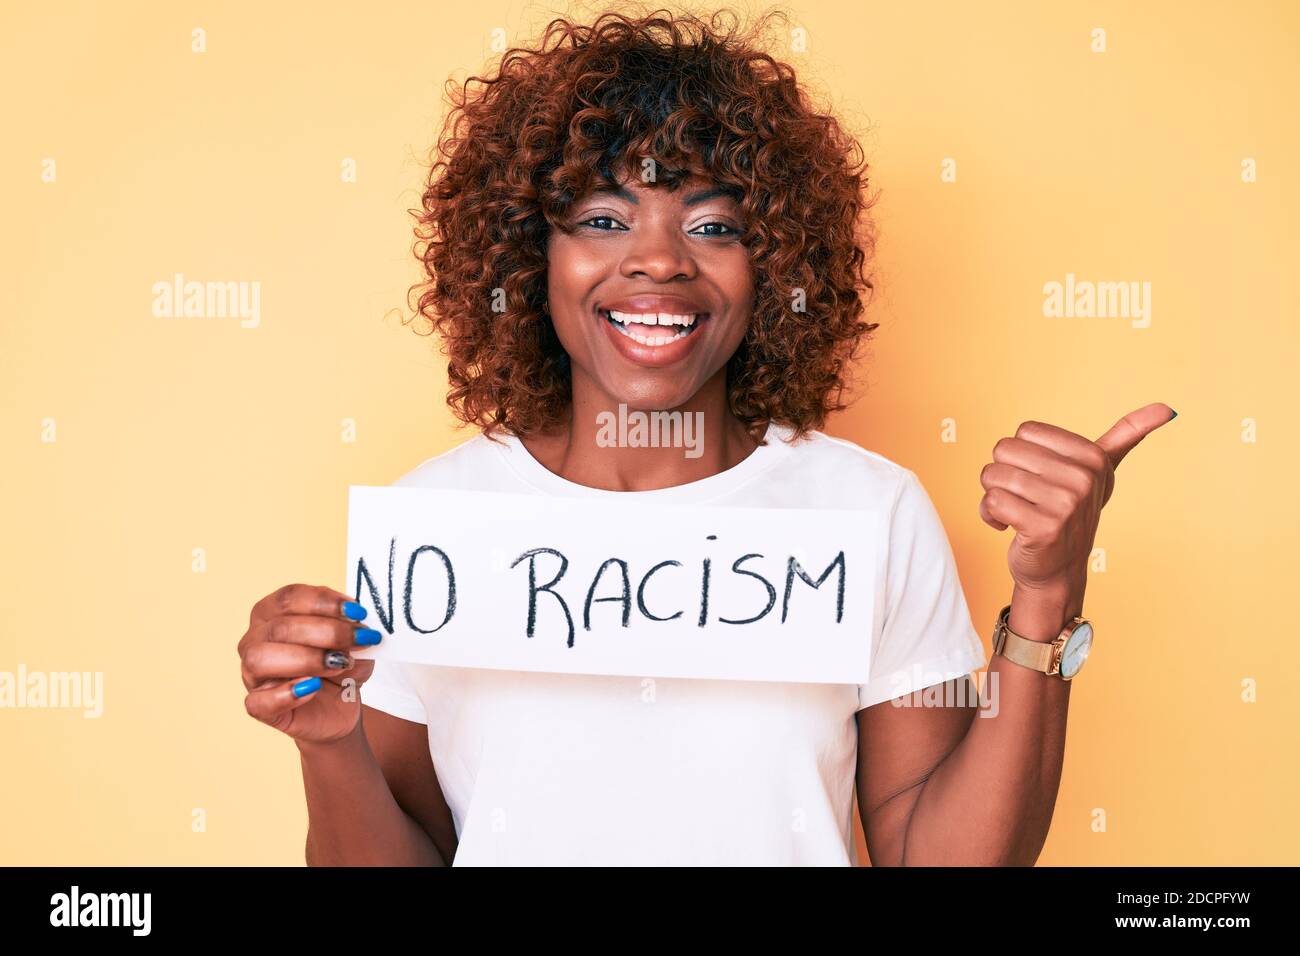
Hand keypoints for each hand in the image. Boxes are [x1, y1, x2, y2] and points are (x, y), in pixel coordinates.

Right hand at [239, 584, 379, 744]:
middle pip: (280, 627)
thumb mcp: (354, 641)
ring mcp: (251, 674)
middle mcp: (256, 639)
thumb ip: (352, 628)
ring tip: (340, 664)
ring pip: (260, 659)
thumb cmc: (342, 664)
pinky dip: (287, 695)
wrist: (342, 705)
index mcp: (273, 612)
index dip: (324, 602)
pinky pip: (258, 702)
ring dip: (307, 660)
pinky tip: (313, 689)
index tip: (358, 612)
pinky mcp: (258, 707)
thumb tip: (355, 623)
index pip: (289, 598)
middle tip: (361, 640)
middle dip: (327, 632)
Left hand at [978, 403, 1176, 601]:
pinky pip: (992, 502)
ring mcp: (1066, 504)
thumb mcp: (1102, 471)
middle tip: (1026, 497)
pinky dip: (990, 516)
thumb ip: (1128, 435)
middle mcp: (1084, 478)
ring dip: (994, 496)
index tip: (1041, 478)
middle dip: (1003, 474)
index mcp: (1093, 457)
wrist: (1059, 570)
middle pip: (1004, 450)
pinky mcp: (1044, 528)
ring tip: (1017, 511)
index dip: (1021, 455)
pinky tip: (1009, 528)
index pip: (1024, 432)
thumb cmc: (1071, 513)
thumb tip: (1167, 407)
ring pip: (993, 475)